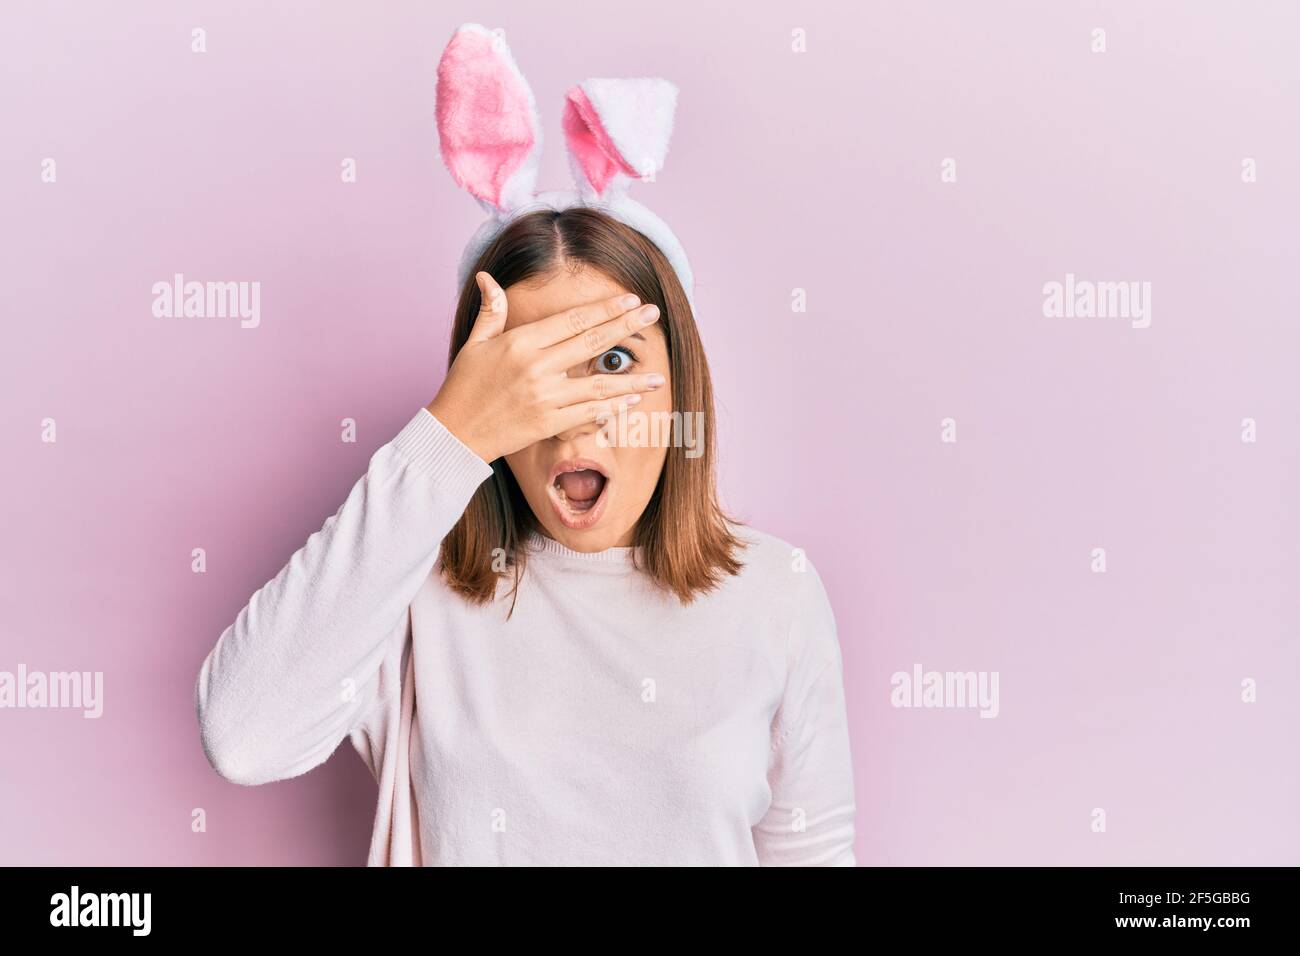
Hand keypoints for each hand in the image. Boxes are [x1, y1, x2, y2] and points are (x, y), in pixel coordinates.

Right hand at [426, 271, 663, 462]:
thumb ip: (491, 310)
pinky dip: (612, 406)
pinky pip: (587, 413)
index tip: (630, 300)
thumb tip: (488, 277)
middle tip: (653, 314)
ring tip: (658, 375)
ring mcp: (544, 398)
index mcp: (520, 343)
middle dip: (625, 327)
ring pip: (597, 385)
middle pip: (590, 343)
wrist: (454, 432)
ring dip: (630, 380)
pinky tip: (632, 399)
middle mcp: (536, 368)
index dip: (604, 309)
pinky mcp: (548, 423)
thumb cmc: (464, 385)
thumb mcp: (475, 343)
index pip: (571, 321)